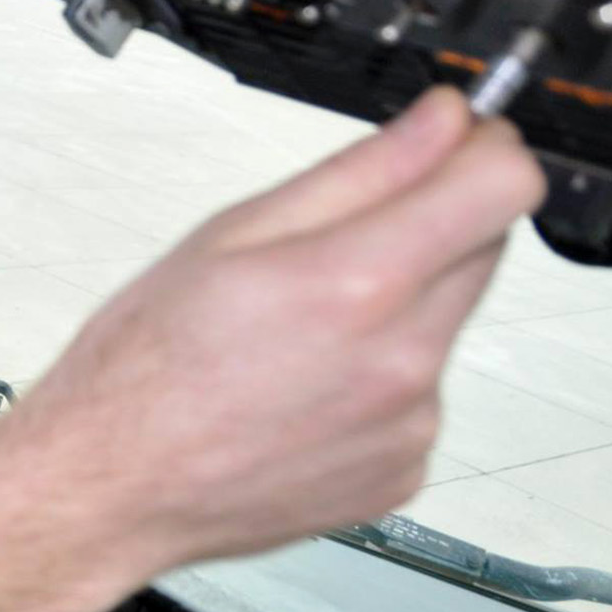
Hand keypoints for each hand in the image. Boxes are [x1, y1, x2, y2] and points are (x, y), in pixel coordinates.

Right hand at [0, 87, 545, 611]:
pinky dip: (374, 379)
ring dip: (394, 308)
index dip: (483, 149)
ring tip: (290, 335)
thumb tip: (441, 122)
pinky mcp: (403, 468)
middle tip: (330, 245)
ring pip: (444, 323)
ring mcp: (409, 424)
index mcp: (355, 285)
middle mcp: (402, 359)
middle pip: (483, 248)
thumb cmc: (139, 368)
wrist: (107, 488)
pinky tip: (296, 389)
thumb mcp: (228, 236)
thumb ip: (357, 173)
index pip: (504, 186)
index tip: (456, 143)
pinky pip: (419, 394)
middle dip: (427, 225)